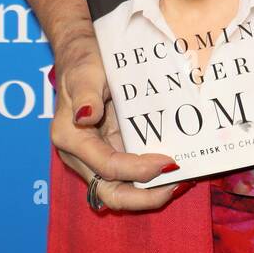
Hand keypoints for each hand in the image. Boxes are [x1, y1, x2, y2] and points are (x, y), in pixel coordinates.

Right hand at [50, 31, 192, 211]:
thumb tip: (85, 116)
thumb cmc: (82, 62)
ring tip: (182, 181)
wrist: (82, 55)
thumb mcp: (84, 72)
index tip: (168, 162)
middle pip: (111, 193)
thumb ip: (86, 95)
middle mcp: (82, 155)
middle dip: (144, 197)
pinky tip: (174, 169)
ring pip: (122, 189)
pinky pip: (130, 174)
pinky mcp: (112, 150)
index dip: (137, 171)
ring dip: (151, 191)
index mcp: (71, 138)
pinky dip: (151, 177)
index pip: (107, 167)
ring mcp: (97, 156)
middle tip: (176, 186)